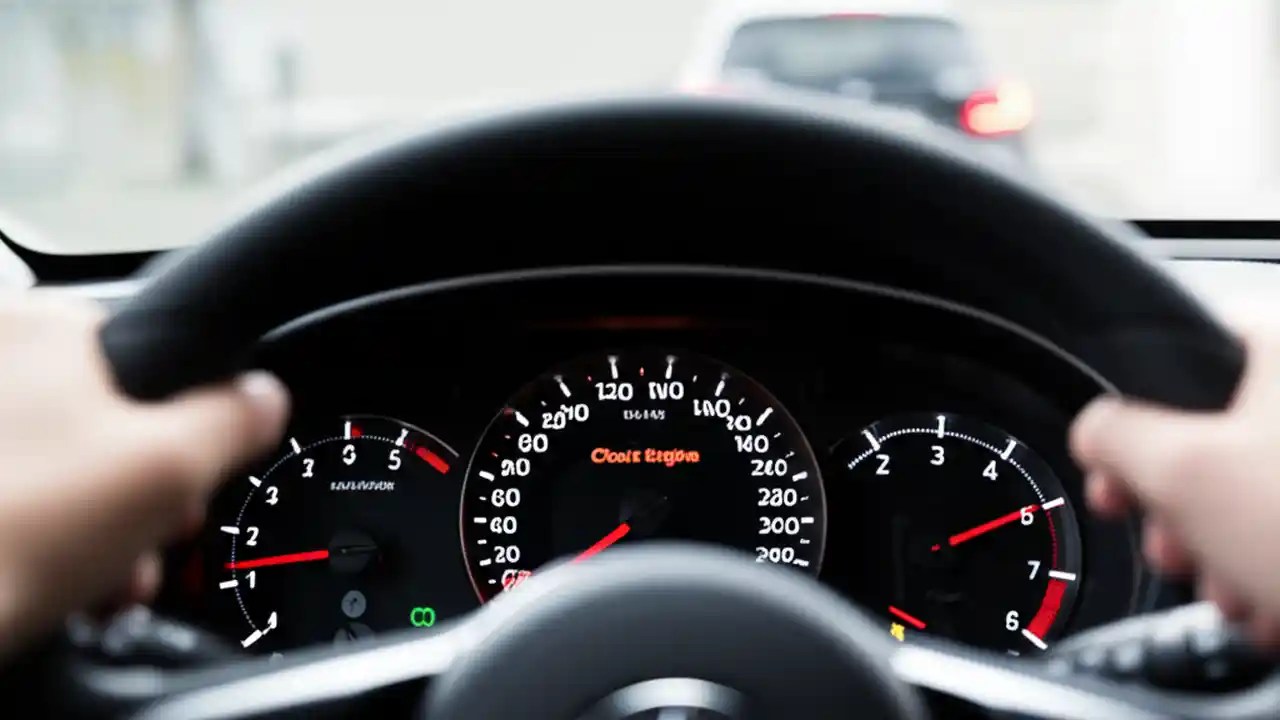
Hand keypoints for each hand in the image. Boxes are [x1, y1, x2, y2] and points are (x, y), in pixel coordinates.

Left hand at [0, 295, 288, 657]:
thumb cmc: (15, 534)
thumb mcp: (170, 469)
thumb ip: (233, 419)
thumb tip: (263, 396)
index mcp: (40, 325)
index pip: (152, 355)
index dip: (189, 427)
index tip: (187, 484)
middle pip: (105, 418)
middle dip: (139, 493)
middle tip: (143, 541)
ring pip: (59, 465)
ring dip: (97, 527)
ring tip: (98, 578)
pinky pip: (17, 493)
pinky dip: (42, 536)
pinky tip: (55, 580)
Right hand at [1070, 327, 1279, 645]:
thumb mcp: (1181, 470)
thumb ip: (1112, 435)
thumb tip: (1095, 431)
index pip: (1175, 356)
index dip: (1130, 424)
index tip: (1119, 479)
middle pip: (1219, 432)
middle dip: (1183, 508)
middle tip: (1175, 544)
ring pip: (1264, 483)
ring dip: (1228, 547)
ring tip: (1234, 591)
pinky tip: (1275, 601)